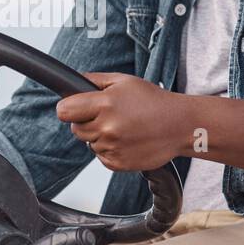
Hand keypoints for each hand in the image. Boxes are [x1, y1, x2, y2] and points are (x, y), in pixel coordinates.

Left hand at [56, 72, 188, 172]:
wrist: (179, 125)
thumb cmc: (154, 101)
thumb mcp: (123, 81)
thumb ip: (93, 80)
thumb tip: (71, 82)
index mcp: (104, 104)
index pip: (64, 111)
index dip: (69, 108)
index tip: (76, 107)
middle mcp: (106, 128)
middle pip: (75, 129)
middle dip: (87, 122)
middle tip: (109, 115)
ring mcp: (112, 147)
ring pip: (89, 143)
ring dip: (100, 137)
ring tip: (124, 127)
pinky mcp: (117, 163)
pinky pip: (100, 157)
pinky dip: (109, 150)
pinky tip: (127, 140)